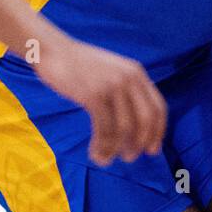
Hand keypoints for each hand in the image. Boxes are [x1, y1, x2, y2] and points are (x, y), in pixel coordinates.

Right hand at [34, 36, 166, 165]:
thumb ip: (126, 88)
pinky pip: (104, 128)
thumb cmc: (81, 65)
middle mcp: (129, 78)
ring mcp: (111, 86)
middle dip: (140, 142)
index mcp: (137, 73)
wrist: (54, 50)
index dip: (158, 131)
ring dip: (117, 148)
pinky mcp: (93, 95)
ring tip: (107, 160)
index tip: (152, 149)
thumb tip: (135, 123)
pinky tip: (96, 153)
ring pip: (124, 127)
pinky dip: (102, 146)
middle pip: (145, 119)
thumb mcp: (112, 70)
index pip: (158, 107)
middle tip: (130, 158)